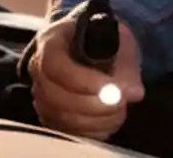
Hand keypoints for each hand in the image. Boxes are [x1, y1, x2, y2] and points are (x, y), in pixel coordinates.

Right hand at [28, 15, 145, 140]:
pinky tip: (110, 119)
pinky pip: (68, 132)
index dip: (84, 80)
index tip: (113, 88)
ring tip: (120, 109)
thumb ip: (126, 64)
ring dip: (96, 119)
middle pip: (55, 97)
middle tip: (122, 101)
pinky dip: (93, 131)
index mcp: (50, 42)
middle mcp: (38, 70)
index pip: (55, 65)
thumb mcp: (118, 40)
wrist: (91, 47)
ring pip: (62, 118)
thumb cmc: (103, 39)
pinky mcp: (50, 117)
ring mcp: (41, 96)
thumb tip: (134, 92)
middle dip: (94, 105)